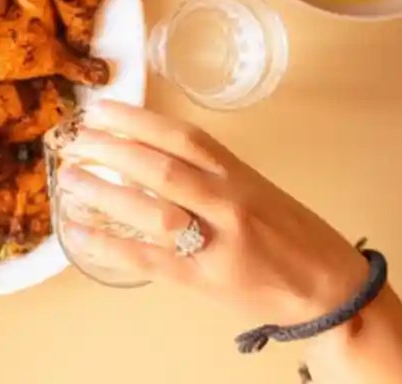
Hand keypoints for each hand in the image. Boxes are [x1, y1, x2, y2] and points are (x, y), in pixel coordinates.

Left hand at [55, 102, 367, 325]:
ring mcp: (216, 243)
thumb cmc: (294, 238)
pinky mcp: (204, 281)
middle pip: (159, 167)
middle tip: (74, 138)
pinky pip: (147, 260)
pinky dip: (108, 245)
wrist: (333, 293)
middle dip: (110, 149)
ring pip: (149, 211)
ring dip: (102, 193)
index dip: (137, 119)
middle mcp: (227, 203)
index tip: (100, 109)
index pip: (182, 137)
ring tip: (68, 178)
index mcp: (239, 175)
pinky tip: (79, 233)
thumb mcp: (257, 191)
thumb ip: (210, 176)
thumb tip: (147, 159)